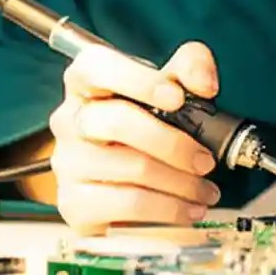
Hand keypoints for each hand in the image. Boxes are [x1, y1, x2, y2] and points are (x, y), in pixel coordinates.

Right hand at [48, 41, 222, 233]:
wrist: (122, 182)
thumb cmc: (146, 126)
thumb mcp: (170, 87)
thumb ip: (189, 67)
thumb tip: (204, 82)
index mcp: (87, 84)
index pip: (95, 67)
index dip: (138, 80)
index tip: (178, 97)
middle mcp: (71, 120)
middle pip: (117, 121)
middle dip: (172, 142)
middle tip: (205, 159)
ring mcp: (69, 163)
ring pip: (131, 167)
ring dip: (181, 182)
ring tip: (205, 189)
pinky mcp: (75, 202)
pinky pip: (129, 204)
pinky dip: (168, 208)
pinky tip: (187, 208)